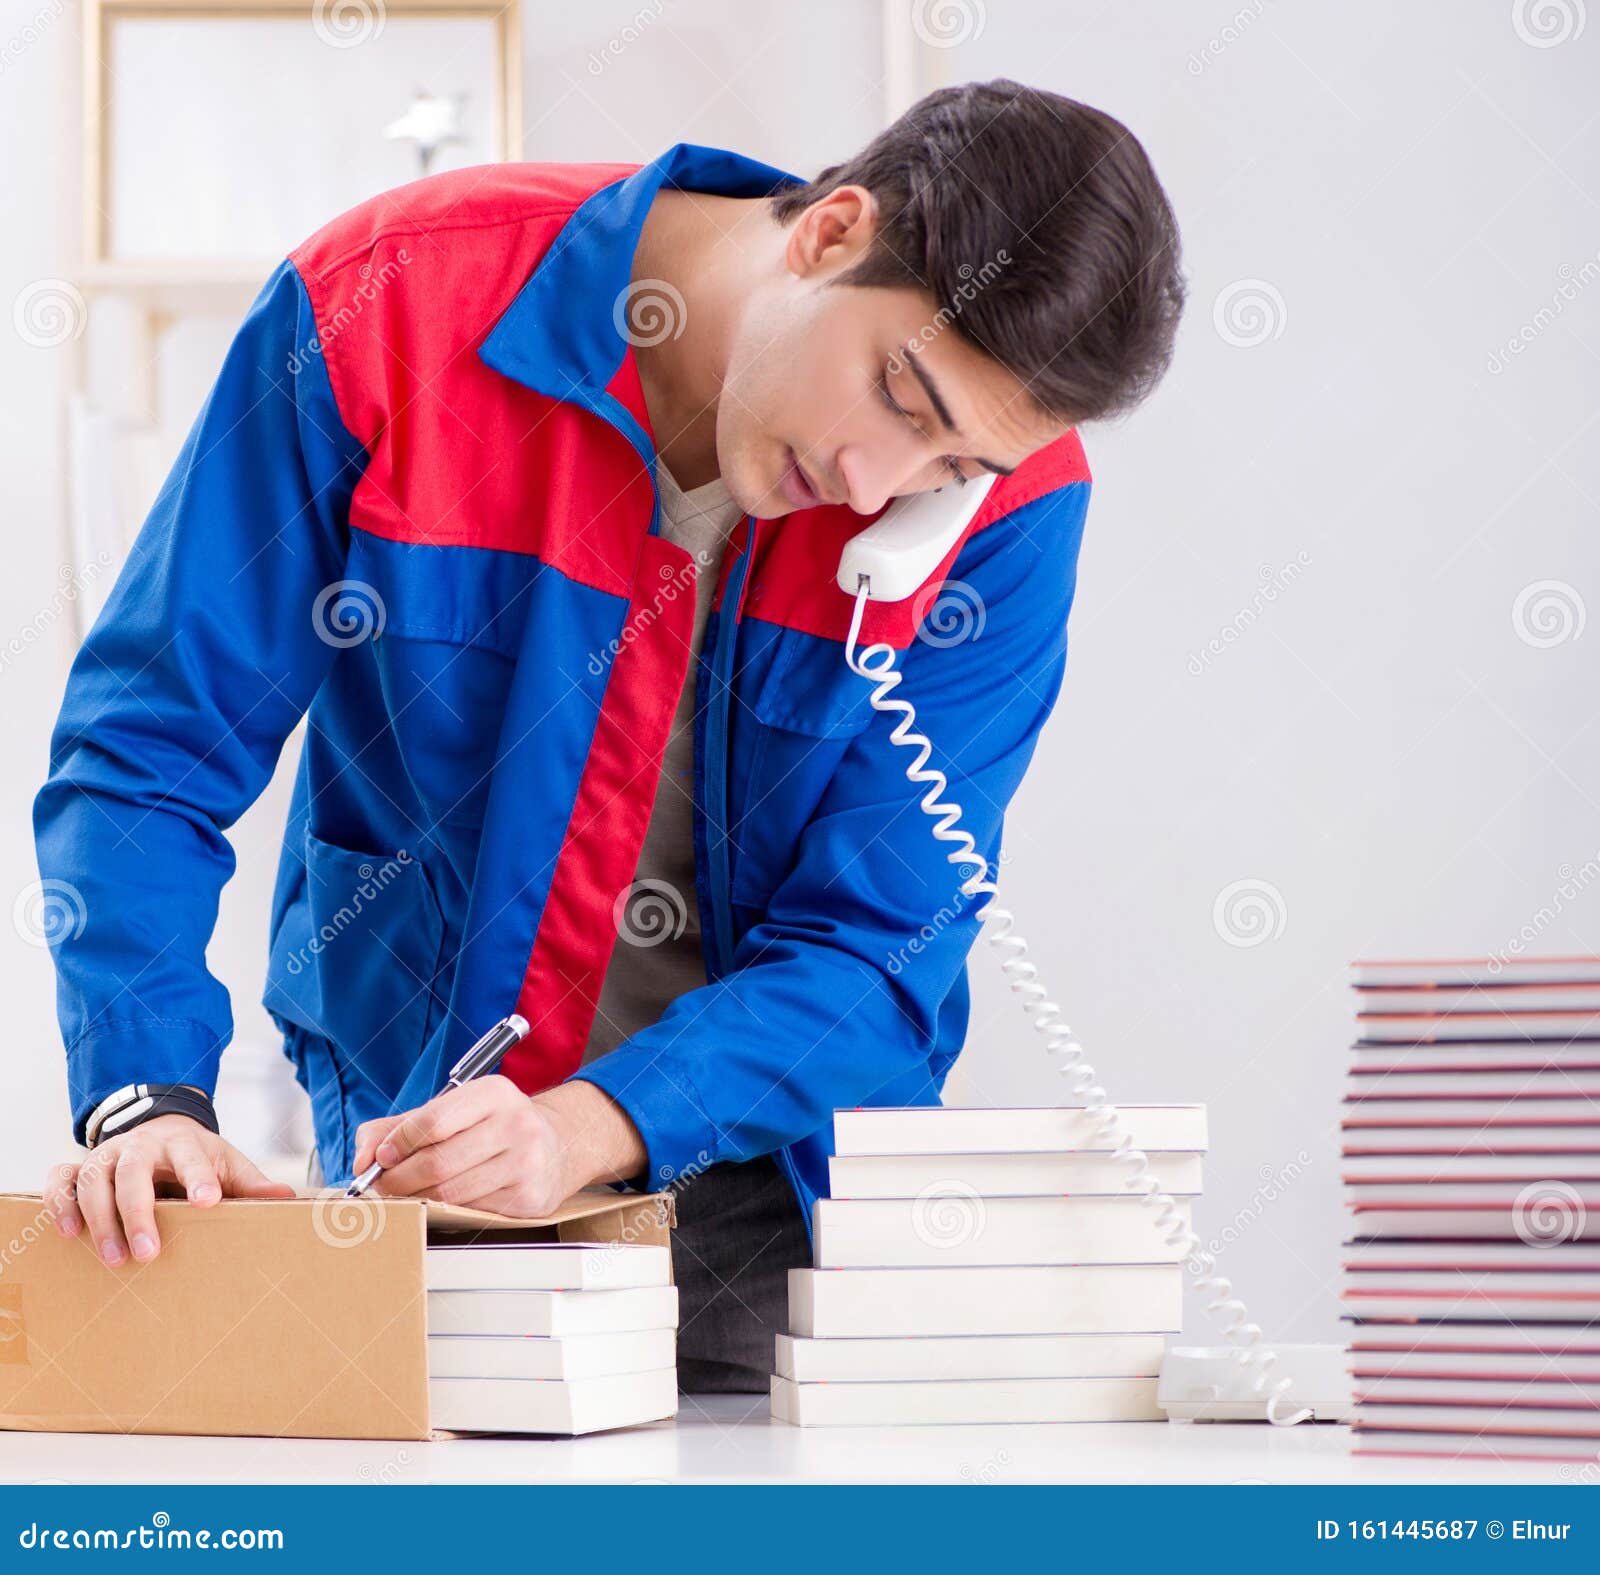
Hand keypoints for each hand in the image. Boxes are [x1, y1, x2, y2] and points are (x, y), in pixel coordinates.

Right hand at [45, 1115, 294, 1266]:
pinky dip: (60, 1204)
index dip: (198, 1178)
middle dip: (139, 1213)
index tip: (208, 1202)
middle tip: (148, 1253)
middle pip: (133, 1173)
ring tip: (114, 1258)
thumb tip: (289, 1198)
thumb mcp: (227, 1162)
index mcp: (182, 1142)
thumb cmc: (197, 1155)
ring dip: (100, 1219)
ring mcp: (107, 1155)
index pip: (190, 1156)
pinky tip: (69, 1234)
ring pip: (93, 1179)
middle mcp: (140, 1146)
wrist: (161, 1128)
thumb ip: (250, 1183)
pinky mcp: (81, 1168)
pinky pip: (61, 1181)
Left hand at [353, 1076, 645, 1217]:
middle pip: (438, 1162)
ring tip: (409, 1194)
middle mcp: (515, 1122)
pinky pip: (472, 1210)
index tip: (380, 1158)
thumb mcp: (453, 1110)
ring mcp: (527, 1161)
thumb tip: (363, 1158)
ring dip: (418, 1198)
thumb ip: (399, 1126)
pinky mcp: (530, 1196)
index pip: (433, 1121)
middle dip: (399, 1180)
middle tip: (383, 1187)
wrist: (557, 1145)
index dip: (397, 1144)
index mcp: (493, 1092)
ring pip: (451, 1193)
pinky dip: (449, 1210)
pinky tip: (447, 1199)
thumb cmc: (493, 1127)